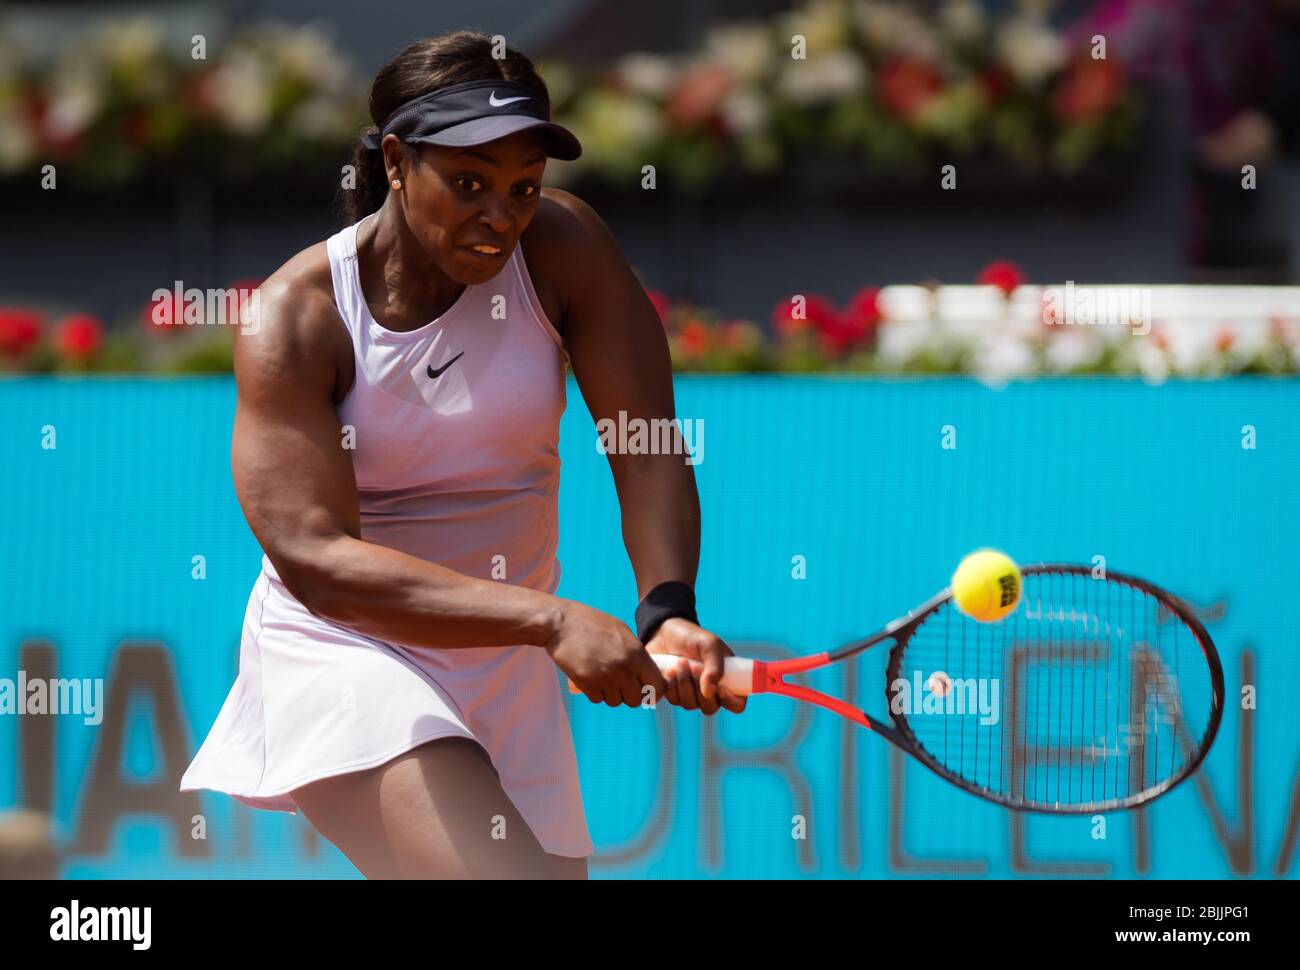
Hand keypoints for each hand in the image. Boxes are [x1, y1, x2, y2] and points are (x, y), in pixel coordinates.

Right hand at [544, 599, 666, 707]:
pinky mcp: (587, 684)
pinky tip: (591, 678)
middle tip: (620, 685)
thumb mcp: (622, 632)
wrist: (562, 623)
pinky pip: (598, 699)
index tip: (645, 690)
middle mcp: (624, 668)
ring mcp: (605, 677)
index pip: (657, 686)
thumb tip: (646, 673)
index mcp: (637, 653)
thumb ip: (636, 653)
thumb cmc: (592, 623)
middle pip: (636, 699)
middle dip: (629, 695)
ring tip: (602, 677)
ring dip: (610, 694)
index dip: (653, 692)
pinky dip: (595, 693)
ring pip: (615, 701)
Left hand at [646, 618, 746, 714]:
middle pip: (710, 708)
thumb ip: (715, 667)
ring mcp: (692, 695)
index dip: (730, 701)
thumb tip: (709, 693)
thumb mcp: (710, 645)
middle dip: (699, 688)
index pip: (737, 704)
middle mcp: (711, 691)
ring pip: (690, 705)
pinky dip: (672, 685)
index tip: (720, 687)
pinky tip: (669, 670)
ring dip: (684, 683)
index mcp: (728, 680)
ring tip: (680, 662)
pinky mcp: (675, 694)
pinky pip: (675, 700)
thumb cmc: (693, 637)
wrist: (665, 633)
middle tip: (693, 666)